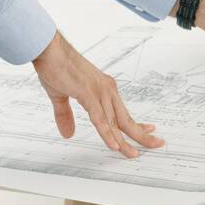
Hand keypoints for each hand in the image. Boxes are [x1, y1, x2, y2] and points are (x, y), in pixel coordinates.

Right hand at [32, 29, 164, 157]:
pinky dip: (107, 134)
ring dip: (123, 141)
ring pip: (114, 122)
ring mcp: (99, 92)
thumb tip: (68, 133)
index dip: (136, 124)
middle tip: (156, 145)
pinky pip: (100, 119)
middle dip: (141, 134)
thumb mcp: (60, 96)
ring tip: (132, 155)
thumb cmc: (55, 66)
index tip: (148, 130)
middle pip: (125, 119)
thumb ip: (65, 115)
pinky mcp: (88, 94)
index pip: (122, 112)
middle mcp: (106, 90)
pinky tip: (114, 145)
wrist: (48, 50)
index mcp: (103, 88)